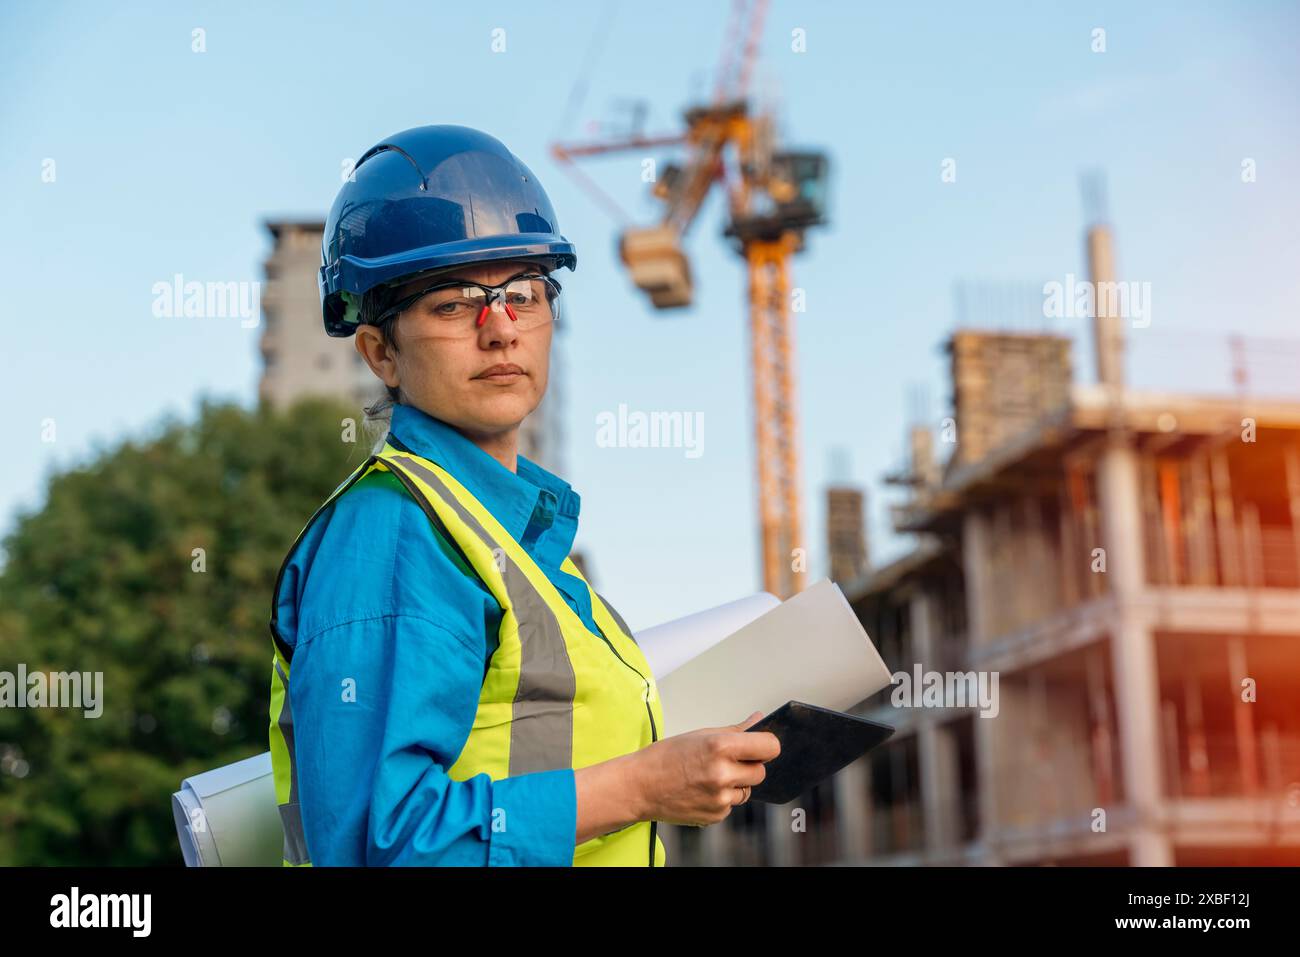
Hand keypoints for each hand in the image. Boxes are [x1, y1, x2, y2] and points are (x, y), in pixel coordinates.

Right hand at [631, 710, 779, 826]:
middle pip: (760, 771)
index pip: (770, 747)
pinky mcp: (715, 816)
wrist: (639, 786)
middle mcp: (723, 774)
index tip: (761, 745)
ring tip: (708, 776)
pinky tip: (701, 790)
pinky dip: (722, 799)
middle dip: (749, 766)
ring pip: (746, 790)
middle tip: (726, 761)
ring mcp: (720, 799)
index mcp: (720, 747)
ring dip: (735, 784)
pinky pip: (732, 805)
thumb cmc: (665, 757)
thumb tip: (759, 719)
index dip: (766, 745)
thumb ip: (736, 730)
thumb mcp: (701, 735)